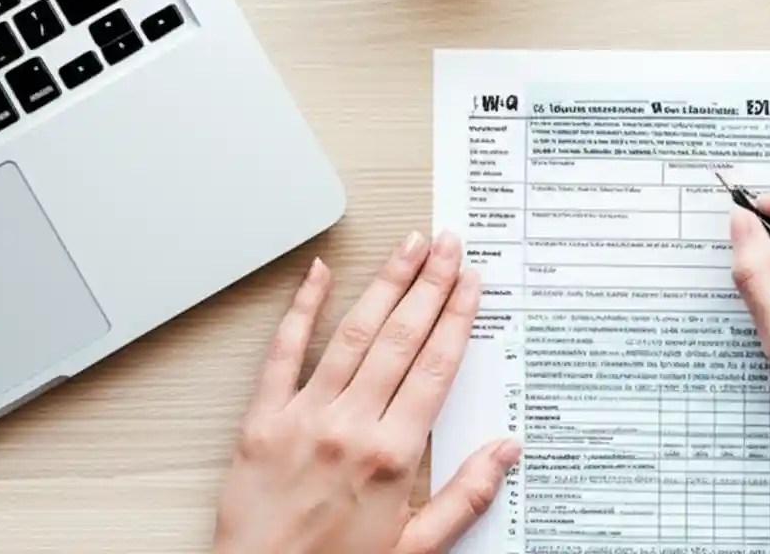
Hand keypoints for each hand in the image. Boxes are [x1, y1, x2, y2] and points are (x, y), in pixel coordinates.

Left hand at [213, 232, 520, 553]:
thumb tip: (507, 450)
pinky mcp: (262, 420)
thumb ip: (465, 496)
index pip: (435, 369)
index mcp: (392, 457)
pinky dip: (302, 308)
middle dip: (430, 285)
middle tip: (449, 246)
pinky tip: (318, 274)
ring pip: (354, 335)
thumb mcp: (415, 548)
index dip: (457, 318)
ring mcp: (304, 417)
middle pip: (401, 340)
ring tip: (407, 247)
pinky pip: (284, 352)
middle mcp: (350, 427)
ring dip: (384, 285)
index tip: (471, 284)